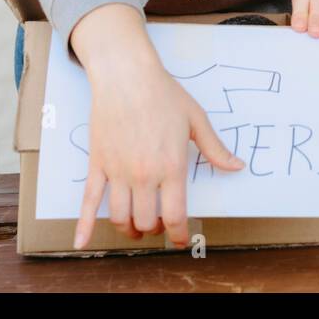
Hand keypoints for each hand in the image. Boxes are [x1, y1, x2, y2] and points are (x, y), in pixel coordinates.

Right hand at [70, 5, 245, 250]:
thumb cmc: (163, 95)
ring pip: (120, 217)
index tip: (181, 240)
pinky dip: (84, 225)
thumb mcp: (196, 120)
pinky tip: (81, 242)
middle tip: (159, 225)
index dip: (179, 234)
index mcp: (171, 167)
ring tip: (135, 226)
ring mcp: (117, 172)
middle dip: (155, 229)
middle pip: (147, 221)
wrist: (127, 76)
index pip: (175, 216)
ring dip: (128, 229)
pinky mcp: (98, 165)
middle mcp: (143, 175)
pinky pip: (88, 201)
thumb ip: (215, 149)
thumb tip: (236, 167)